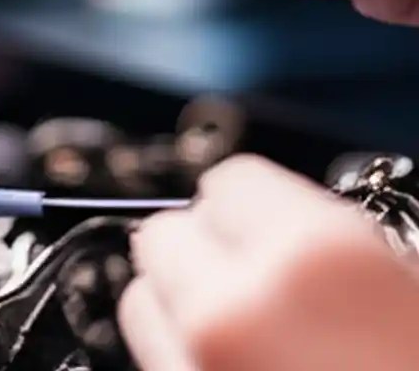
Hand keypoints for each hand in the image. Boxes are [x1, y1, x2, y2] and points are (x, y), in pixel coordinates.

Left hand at [119, 154, 418, 370]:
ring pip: (141, 293)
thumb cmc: (416, 365)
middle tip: (260, 281)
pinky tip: (231, 361)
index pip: (228, 180)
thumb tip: (283, 220)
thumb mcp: (409, 287)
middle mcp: (233, 307)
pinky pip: (147, 350)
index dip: (255, 204)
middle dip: (207, 248)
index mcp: (315, 257)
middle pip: (166, 231)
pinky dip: (174, 346)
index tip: (273, 224)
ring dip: (180, 298)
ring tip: (244, 327)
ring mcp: (189, 364)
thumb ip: (334, 240)